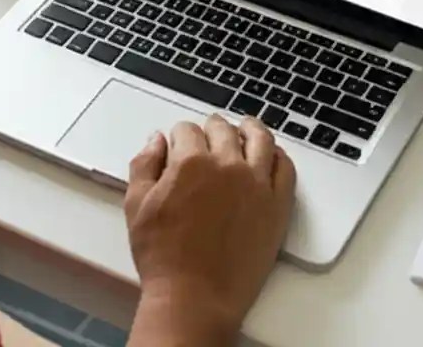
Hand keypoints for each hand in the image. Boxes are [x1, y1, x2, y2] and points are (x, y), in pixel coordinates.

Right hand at [124, 115, 296, 345]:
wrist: (195, 296)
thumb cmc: (164, 257)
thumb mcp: (136, 206)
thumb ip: (145, 165)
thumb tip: (156, 141)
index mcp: (190, 162)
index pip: (187, 130)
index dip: (180, 135)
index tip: (180, 142)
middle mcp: (227, 166)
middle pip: (223, 130)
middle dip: (213, 127)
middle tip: (211, 130)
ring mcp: (257, 184)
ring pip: (261, 140)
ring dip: (251, 129)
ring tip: (247, 127)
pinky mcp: (277, 205)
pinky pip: (285, 168)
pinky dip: (279, 156)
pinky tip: (273, 155)